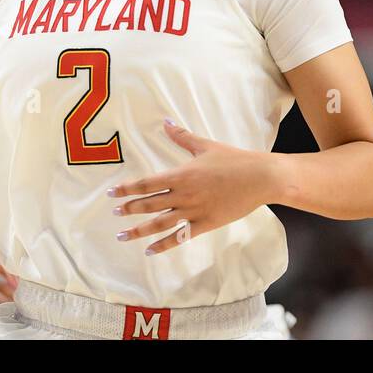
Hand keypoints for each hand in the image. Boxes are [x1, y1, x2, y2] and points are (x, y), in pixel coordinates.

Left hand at [108, 119, 278, 254]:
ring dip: (139, 230)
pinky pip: (180, 237)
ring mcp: (194, 211)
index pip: (147, 183)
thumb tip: (165, 122)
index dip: (127, 189)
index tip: (112, 193)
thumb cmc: (234, 160)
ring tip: (122, 235)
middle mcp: (184, 194)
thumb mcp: (205, 145)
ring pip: (160, 223)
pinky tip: (150, 250)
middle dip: (129, 208)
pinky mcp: (206, 224)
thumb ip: (182, 136)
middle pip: (149, 204)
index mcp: (182, 174)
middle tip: (114, 213)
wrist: (260, 178)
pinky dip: (164, 244)